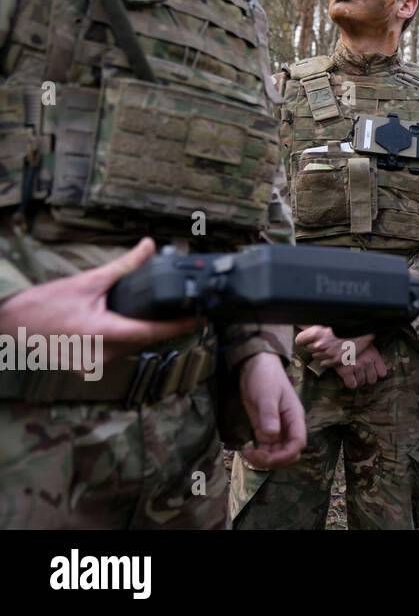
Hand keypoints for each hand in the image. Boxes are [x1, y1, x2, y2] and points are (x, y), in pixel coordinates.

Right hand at [0, 238, 196, 362]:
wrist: (10, 325)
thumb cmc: (43, 305)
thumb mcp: (88, 282)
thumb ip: (124, 266)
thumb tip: (148, 246)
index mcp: (103, 334)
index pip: (153, 332)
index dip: (181, 326)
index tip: (202, 318)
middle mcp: (101, 355)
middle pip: (145, 341)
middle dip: (165, 327)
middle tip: (183, 311)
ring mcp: (93, 366)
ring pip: (132, 349)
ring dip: (145, 334)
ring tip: (160, 316)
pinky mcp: (87, 368)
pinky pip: (117, 354)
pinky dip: (126, 340)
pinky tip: (129, 326)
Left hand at [239, 351, 305, 467]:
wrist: (256, 366)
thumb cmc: (265, 377)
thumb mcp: (267, 396)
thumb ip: (270, 416)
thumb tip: (270, 437)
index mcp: (295, 417)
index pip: (298, 443)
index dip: (285, 455)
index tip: (266, 456)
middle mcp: (288, 426)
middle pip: (289, 453)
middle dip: (273, 460)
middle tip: (253, 454)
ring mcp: (277, 429)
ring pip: (277, 453)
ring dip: (264, 459)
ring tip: (247, 452)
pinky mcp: (264, 429)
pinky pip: (266, 448)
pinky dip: (258, 453)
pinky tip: (246, 449)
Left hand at [296, 326, 372, 368]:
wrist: (362, 329)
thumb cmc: (345, 323)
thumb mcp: (328, 321)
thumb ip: (315, 327)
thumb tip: (302, 324)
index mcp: (316, 333)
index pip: (299, 340)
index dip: (303, 340)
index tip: (307, 339)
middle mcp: (320, 344)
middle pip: (308, 348)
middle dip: (314, 345)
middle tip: (323, 341)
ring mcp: (328, 353)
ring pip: (316, 356)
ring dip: (321, 353)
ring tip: (330, 346)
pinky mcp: (336, 361)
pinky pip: (324, 364)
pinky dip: (327, 360)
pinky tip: (334, 353)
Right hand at [335, 344, 387, 388]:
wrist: (337, 336)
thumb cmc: (352, 340)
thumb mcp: (366, 344)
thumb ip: (373, 355)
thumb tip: (379, 368)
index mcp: (374, 355)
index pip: (382, 373)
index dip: (376, 374)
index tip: (372, 372)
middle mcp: (367, 361)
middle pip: (372, 380)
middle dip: (366, 378)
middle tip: (360, 373)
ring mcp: (357, 366)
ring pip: (361, 382)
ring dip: (357, 380)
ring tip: (353, 373)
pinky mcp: (346, 371)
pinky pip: (352, 384)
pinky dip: (350, 383)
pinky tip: (348, 377)